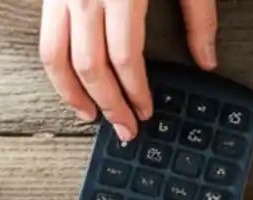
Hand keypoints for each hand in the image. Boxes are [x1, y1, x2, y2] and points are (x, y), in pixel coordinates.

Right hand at [39, 0, 218, 141]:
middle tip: (124, 129)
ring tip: (90, 116)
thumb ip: (198, 17)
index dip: (135, 92)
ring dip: (71, 94)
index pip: (124, 58)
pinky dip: (56, 68)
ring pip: (55, 57)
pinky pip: (46, 37)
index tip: (146, 111)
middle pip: (89, 66)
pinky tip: (72, 83)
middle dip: (108, 104)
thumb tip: (206, 60)